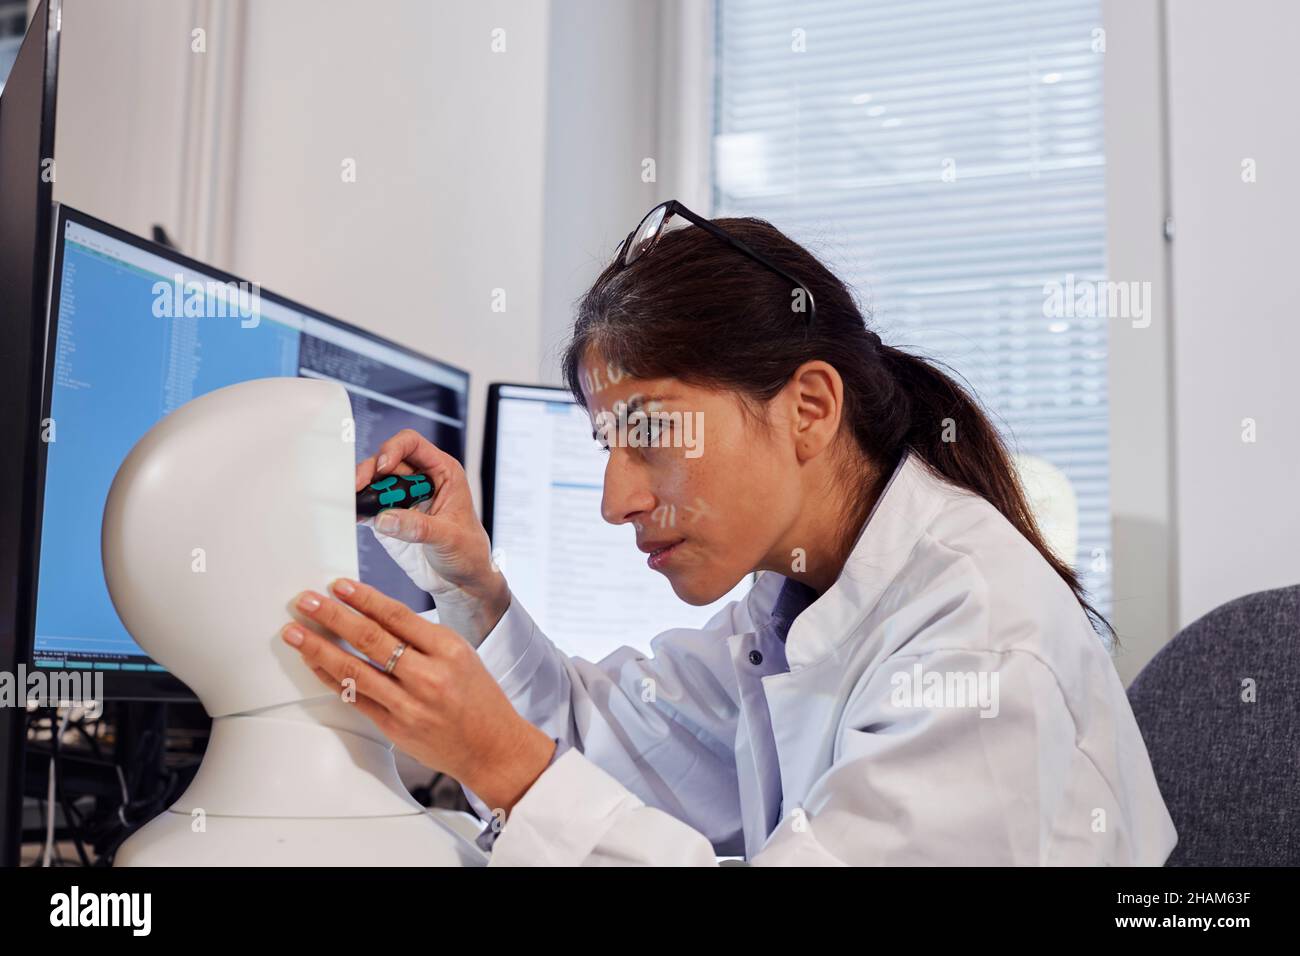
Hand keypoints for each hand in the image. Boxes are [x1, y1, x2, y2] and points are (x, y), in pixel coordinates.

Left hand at [282, 577, 555, 816]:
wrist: (493, 747)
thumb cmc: (479, 699)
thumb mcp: (462, 655)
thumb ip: (423, 638)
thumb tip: (376, 616)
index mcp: (448, 649)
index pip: (397, 615)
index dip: (363, 598)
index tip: (338, 585)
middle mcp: (428, 675)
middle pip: (370, 638)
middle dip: (332, 616)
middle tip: (306, 601)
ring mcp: (409, 704)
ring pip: (355, 669)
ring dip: (319, 648)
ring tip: (295, 633)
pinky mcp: (394, 727)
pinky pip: (355, 698)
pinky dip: (332, 678)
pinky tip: (316, 664)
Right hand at [356, 429, 508, 643]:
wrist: (461, 580)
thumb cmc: (468, 552)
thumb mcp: (449, 538)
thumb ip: (419, 528)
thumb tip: (386, 518)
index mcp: (442, 472)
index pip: (412, 444)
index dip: (393, 449)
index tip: (382, 467)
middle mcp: (419, 480)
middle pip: (385, 461)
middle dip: (368, 472)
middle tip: (356, 488)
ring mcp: (402, 498)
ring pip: (372, 482)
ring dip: (360, 490)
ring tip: (350, 503)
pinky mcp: (388, 517)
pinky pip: (367, 506)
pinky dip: (357, 509)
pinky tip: (351, 515)